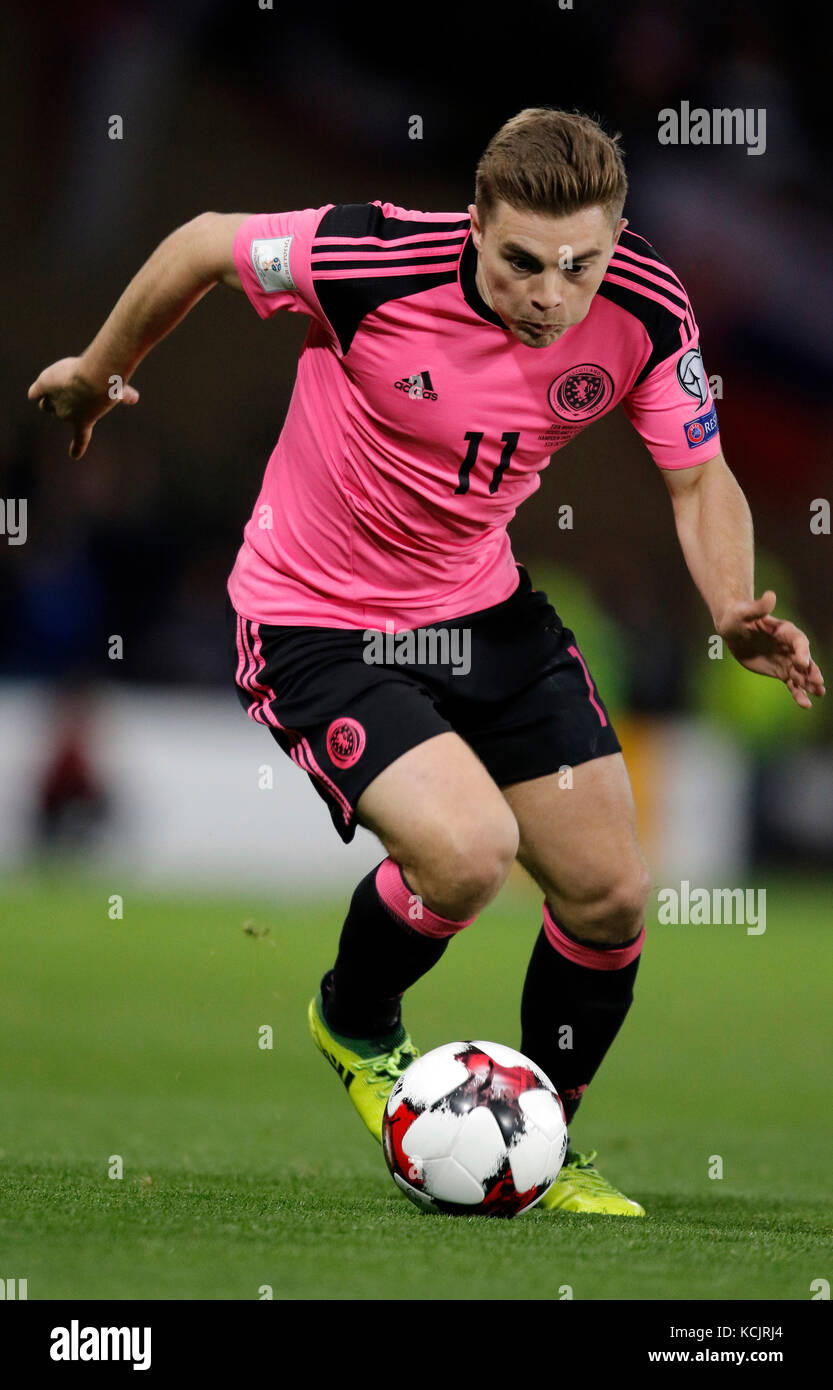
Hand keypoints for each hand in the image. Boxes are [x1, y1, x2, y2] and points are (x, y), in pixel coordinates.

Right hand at [27, 356, 139, 458]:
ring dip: (50, 397)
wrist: (94, 378)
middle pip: (60, 413)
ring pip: (45, 404)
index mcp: (84, 421)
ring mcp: (53, 402)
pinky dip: (36, 391)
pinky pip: (35, 393)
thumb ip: (124, 395)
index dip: (77, 447)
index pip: (81, 439)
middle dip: (66, 403)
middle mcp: (66, 416)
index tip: (75, 456)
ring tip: (60, 385)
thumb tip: (134, 398)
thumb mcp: (119, 391)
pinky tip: (38, 389)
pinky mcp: (43, 386)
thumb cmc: (109, 386)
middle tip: (79, 389)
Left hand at [718, 591, 825, 709]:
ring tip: (818, 693)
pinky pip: (791, 684)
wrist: (733, 628)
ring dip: (809, 684)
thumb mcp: (744, 612)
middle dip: (811, 671)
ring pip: (801, 674)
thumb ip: (759, 607)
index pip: (798, 641)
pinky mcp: (780, 671)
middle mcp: (789, 646)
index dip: (802, 651)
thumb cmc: (738, 616)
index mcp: (784, 630)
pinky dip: (798, 693)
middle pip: (805, 659)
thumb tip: (770, 595)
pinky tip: (805, 704)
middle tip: (818, 683)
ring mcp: (786, 660)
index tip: (803, 663)